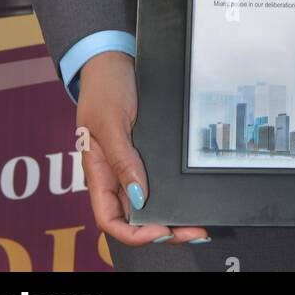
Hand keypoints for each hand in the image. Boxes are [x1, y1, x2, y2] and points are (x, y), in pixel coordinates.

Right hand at [77, 50, 208, 247]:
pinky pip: (157, 181)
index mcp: (99, 173)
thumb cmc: (104, 88)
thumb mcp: (111, 122)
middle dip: (163, 231)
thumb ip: (122, 159)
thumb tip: (140, 196)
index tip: (161, 231)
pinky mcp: (144, 153)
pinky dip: (173, 194)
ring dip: (171, 216)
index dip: (134, 234)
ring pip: (148, 204)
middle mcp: (114, 174)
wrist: (113, 60)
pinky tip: (190, 198)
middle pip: (134, 218)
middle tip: (194, 231)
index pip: (110, 219)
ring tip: (196, 223)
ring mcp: (130, 164)